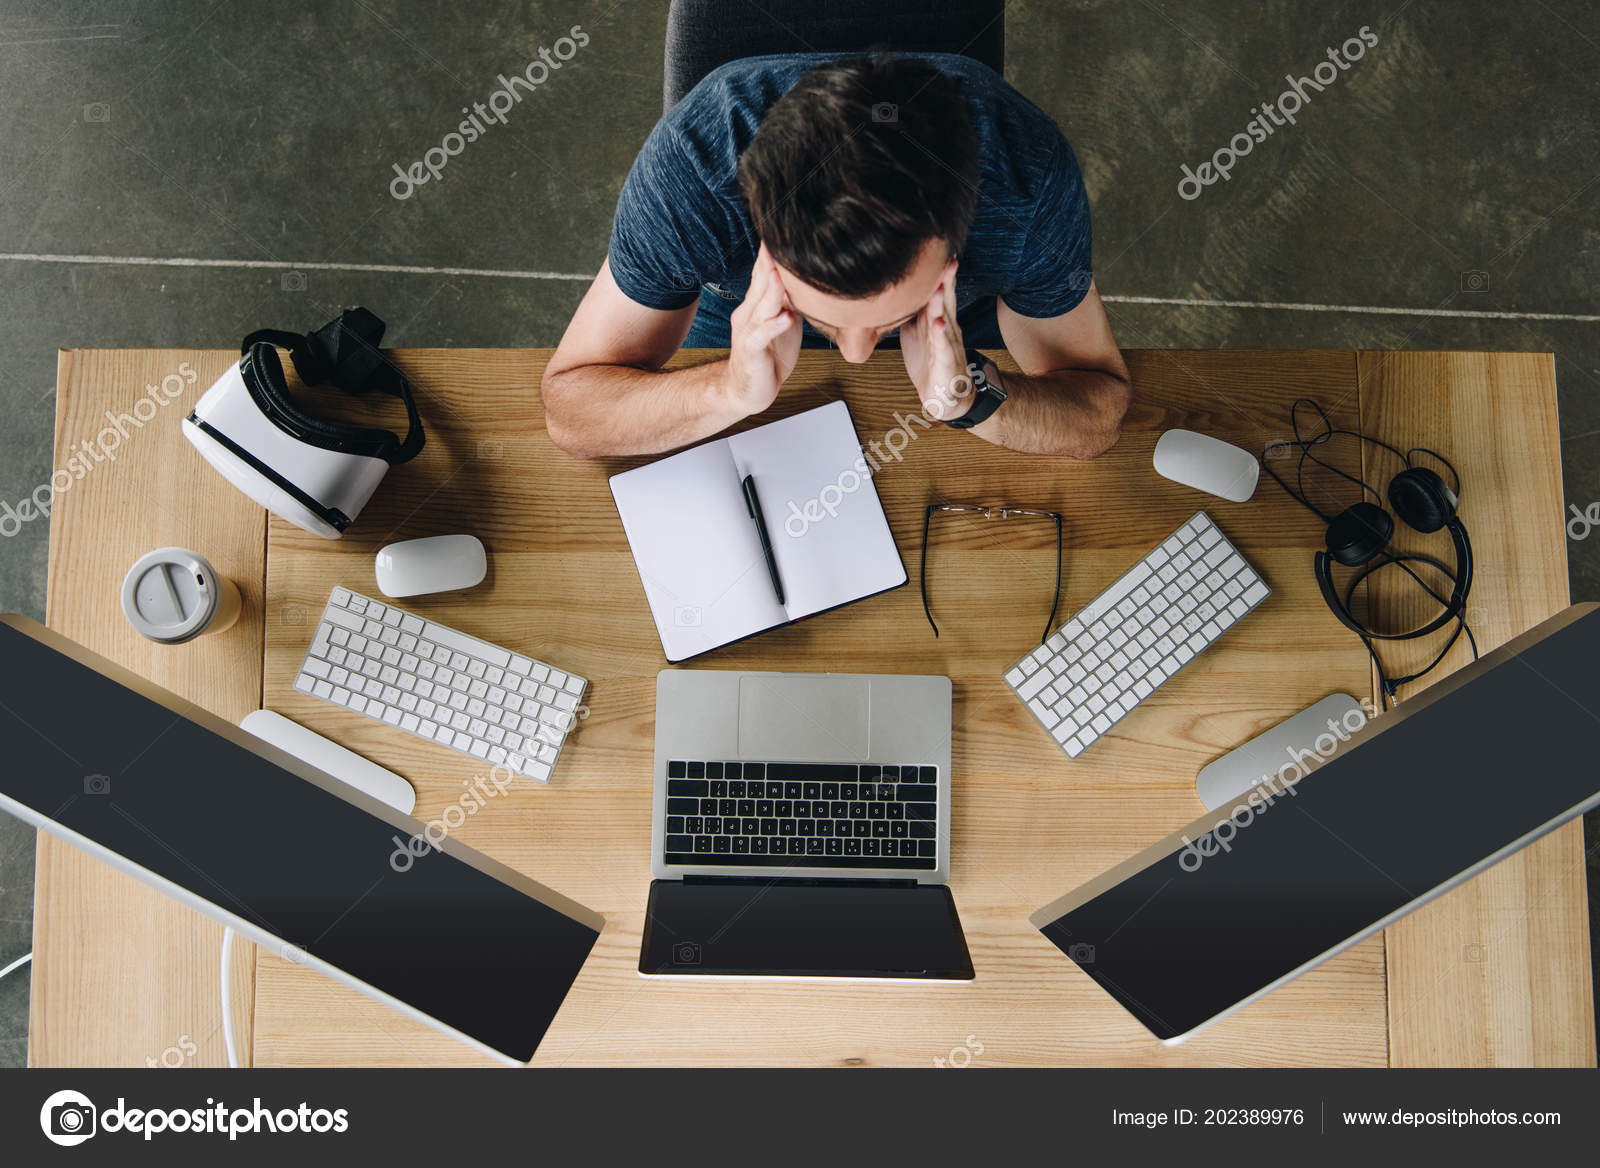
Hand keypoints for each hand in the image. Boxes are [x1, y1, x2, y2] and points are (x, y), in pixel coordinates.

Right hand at [724, 243, 800, 414]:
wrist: (745, 390)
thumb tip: (812, 279)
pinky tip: (786, 317)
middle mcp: (749, 313)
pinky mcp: (752, 351)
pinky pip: (762, 336)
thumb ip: (790, 300)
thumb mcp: (783, 322)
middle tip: (780, 239)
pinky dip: (774, 326)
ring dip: (771, 290)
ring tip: (780, 274)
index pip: (764, 272)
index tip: (784, 229)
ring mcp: (749, 331)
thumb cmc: (769, 356)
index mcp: (757, 304)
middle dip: (770, 262)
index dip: (772, 253)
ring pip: (761, 306)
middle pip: (760, 282)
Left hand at [899, 271, 973, 421]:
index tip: (939, 251)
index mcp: (939, 320)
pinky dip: (941, 338)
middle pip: (946, 302)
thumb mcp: (917, 331)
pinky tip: (939, 325)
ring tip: (940, 288)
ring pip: (946, 323)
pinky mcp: (946, 366)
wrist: (945, 396)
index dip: (939, 274)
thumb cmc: (931, 361)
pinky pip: (944, 350)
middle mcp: (947, 330)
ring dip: (943, 305)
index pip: (940, 293)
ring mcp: (948, 347)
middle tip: (947, 260)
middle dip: (946, 282)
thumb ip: (910, 311)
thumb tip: (890, 291)